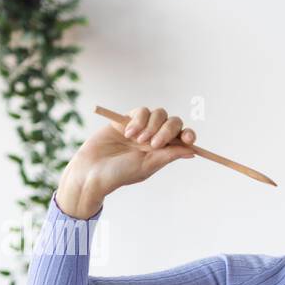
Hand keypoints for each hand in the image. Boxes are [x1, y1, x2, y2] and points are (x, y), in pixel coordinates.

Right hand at [55, 106, 196, 217]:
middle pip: (173, 123)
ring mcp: (142, 129)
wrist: (92, 170)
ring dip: (151, 126)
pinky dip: (138, 120)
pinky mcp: (127, 120)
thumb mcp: (147, 166)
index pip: (183, 138)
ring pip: (159, 114)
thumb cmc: (120, 173)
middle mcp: (155, 138)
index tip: (188, 139)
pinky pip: (141, 111)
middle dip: (167, 130)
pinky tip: (128, 133)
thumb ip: (168, 155)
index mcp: (163, 152)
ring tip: (137, 140)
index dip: (188, 135)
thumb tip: (192, 151)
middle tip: (154, 144)